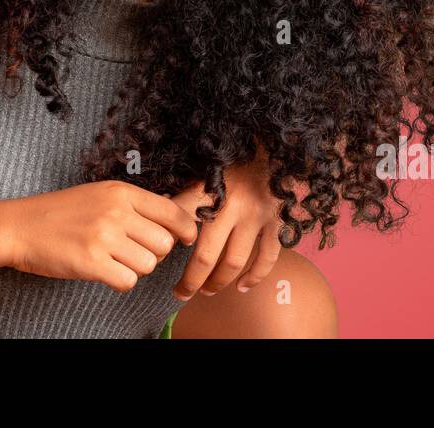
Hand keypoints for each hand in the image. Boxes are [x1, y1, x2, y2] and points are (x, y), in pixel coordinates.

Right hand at [2, 181, 197, 292]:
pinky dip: (120, 282)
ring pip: (148, 265)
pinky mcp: (91, 263)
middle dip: (154, 253)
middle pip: (164, 243)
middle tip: (134, 252)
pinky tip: (105, 272)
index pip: (172, 212)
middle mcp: (116, 212)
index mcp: (121, 192)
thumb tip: (173, 221)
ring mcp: (104, 237)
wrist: (20, 226)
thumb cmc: (60, 212)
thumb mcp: (99, 194)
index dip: (186, 230)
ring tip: (115, 261)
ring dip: (135, 269)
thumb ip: (133, 205)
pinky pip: (127, 282)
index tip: (186, 239)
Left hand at [171, 151, 282, 299]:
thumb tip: (157, 208)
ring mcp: (256, 215)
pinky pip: (267, 257)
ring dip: (219, 282)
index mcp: (207, 189)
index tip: (157, 258)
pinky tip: (243, 286)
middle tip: (179, 293)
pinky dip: (255, 276)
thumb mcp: (204, 167)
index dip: (166, 245)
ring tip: (206, 291)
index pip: (180, 223)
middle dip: (191, 280)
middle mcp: (230, 204)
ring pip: (234, 262)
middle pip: (206, 256)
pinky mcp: (276, 222)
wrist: (275, 140)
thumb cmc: (233, 157)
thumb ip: (185, 192)